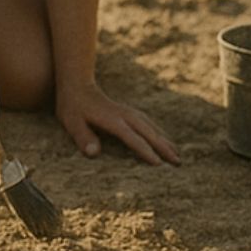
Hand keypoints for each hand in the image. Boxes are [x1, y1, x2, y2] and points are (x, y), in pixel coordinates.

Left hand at [55, 81, 178, 164]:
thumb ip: (83, 137)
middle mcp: (125, 116)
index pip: (134, 139)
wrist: (77, 86)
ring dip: (165, 140)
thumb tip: (93, 153)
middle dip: (164, 148)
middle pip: (149, 133)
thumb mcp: (72, 123)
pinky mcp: (129, 112)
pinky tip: (164, 139)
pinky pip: (149, 123)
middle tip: (178, 163)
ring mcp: (129, 113)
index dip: (146, 152)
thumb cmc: (73, 108)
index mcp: (114, 121)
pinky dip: (159, 132)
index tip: (159, 165)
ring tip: (177, 154)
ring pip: (152, 127)